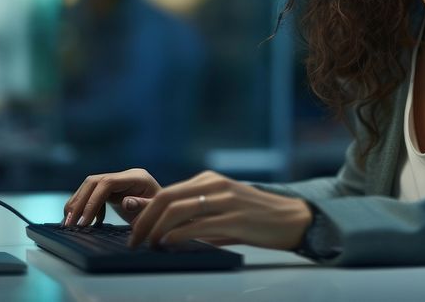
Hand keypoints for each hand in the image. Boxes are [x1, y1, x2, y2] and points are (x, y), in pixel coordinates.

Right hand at [63, 168, 161, 226]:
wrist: (167, 213)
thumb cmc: (163, 214)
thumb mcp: (155, 213)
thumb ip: (142, 206)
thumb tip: (126, 201)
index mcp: (137, 177)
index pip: (107, 183)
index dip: (93, 201)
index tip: (83, 222)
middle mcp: (125, 175)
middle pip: (94, 182)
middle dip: (79, 203)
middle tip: (69, 224)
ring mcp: (119, 181)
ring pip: (90, 187)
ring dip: (78, 204)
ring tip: (70, 224)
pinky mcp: (114, 189)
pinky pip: (93, 194)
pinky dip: (86, 207)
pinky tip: (89, 222)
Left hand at [126, 170, 311, 250]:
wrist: (291, 218)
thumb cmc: (253, 218)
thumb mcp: (221, 210)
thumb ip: (193, 215)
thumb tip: (159, 228)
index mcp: (210, 180)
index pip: (167, 192)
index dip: (145, 212)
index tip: (133, 231)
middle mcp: (215, 186)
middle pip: (167, 198)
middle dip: (144, 220)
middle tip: (133, 240)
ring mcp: (226, 201)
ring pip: (179, 211)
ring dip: (156, 230)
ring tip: (148, 245)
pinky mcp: (236, 219)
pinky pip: (198, 226)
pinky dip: (177, 236)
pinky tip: (168, 245)